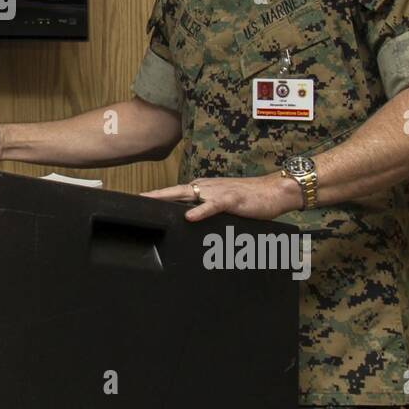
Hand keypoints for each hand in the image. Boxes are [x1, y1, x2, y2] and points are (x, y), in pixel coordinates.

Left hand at [141, 173, 299, 221]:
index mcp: (201, 188)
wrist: (274, 191)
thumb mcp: (222, 204)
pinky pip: (212, 206)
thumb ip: (205, 209)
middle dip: (153, 196)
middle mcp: (204, 187)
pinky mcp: (230, 200)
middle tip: (134, 201)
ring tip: (150, 204)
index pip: (173, 193)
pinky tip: (189, 217)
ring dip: (168, 199)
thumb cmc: (249, 199)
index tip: (137, 201)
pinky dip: (200, 211)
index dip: (156, 197)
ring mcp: (216, 192)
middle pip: (173, 192)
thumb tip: (189, 221)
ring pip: (187, 195)